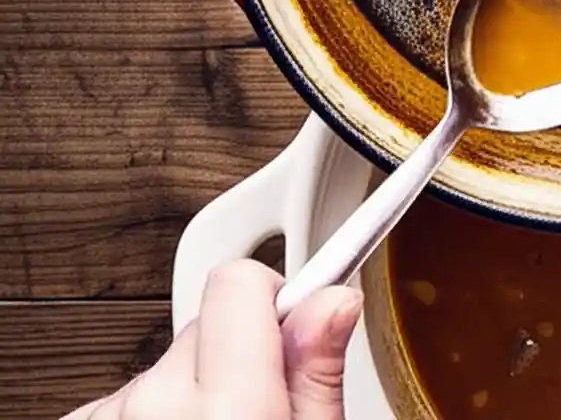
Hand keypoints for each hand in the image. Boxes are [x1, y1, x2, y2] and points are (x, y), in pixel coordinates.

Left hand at [62, 260, 362, 419]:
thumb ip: (316, 377)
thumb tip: (335, 301)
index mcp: (228, 407)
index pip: (241, 283)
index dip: (281, 293)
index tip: (317, 269)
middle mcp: (157, 403)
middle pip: (211, 321)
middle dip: (241, 352)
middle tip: (262, 403)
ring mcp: (110, 414)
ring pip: (172, 358)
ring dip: (194, 388)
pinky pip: (133, 390)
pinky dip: (154, 411)